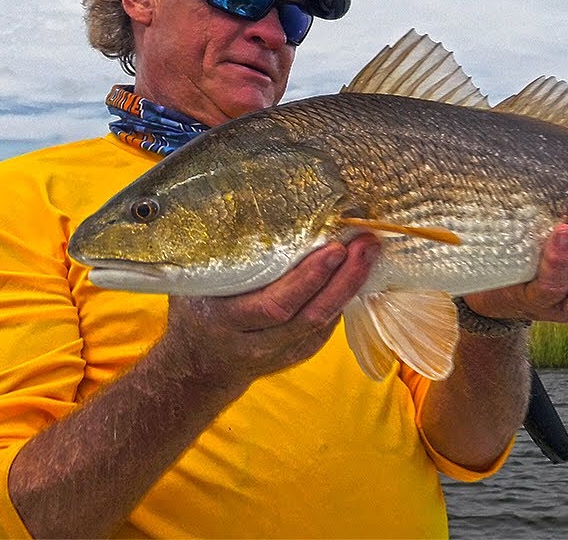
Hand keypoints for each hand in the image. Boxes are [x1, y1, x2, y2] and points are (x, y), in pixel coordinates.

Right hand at [157, 234, 380, 390]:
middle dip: (343, 280)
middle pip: (309, 315)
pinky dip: (343, 296)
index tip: (334, 249)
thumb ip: (221, 257)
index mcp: (225, 320)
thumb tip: (250, 204)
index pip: (274, 305)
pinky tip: (357, 270)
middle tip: (364, 244)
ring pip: (323, 322)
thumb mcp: (197, 284)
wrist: (197, 364)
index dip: (307, 279)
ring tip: (369, 251)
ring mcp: (280, 351)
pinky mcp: (298, 352)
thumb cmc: (197, 309)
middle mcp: (255, 341)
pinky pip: (326, 324)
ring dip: (351, 285)